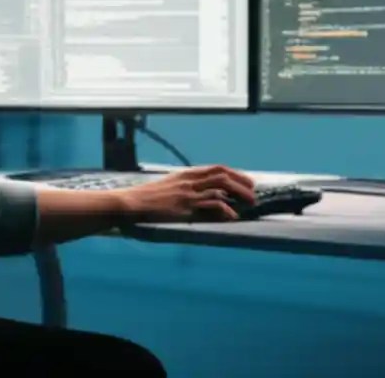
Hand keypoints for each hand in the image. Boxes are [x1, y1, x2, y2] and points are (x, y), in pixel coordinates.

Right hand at [121, 165, 256, 222]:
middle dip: (241, 183)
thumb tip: (203, 195)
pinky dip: (225, 210)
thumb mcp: (169, 186)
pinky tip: (232, 216)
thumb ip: (186, 188)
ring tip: (249, 204)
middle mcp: (189, 180)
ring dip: (238, 195)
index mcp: (186, 173)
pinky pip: (210, 205)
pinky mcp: (185, 207)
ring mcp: (187, 193)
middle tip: (253, 193)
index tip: (247, 181)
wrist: (131, 203)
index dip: (235, 173)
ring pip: (220, 188)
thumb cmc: (147, 197)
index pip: (216, 168)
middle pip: (222, 175)